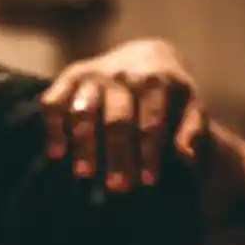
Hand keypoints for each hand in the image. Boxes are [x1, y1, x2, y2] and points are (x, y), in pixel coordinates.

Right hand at [42, 39, 207, 191]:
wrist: (144, 56)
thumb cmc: (169, 91)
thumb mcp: (189, 104)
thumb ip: (192, 128)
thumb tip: (185, 155)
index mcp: (154, 79)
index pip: (150, 122)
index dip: (148, 153)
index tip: (147, 181)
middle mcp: (120, 74)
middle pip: (117, 121)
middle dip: (117, 155)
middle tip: (118, 187)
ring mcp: (92, 75)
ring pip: (83, 111)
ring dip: (84, 144)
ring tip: (85, 174)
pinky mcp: (69, 78)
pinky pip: (53, 102)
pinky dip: (52, 127)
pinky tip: (57, 153)